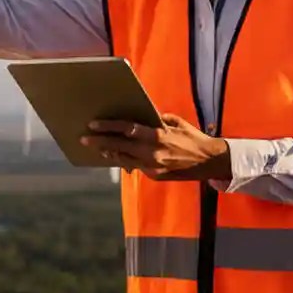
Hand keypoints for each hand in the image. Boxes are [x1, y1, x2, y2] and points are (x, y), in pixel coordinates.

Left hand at [80, 113, 231, 180]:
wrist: (209, 162)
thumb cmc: (191, 137)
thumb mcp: (175, 122)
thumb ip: (156, 120)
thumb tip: (138, 116)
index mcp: (158, 136)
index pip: (128, 129)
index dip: (109, 127)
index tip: (93, 124)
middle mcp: (153, 153)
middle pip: (120, 146)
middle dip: (100, 142)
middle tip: (84, 139)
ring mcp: (153, 166)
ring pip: (124, 159)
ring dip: (109, 152)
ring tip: (97, 147)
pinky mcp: (154, 176)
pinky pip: (134, 166)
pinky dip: (124, 159)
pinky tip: (115, 155)